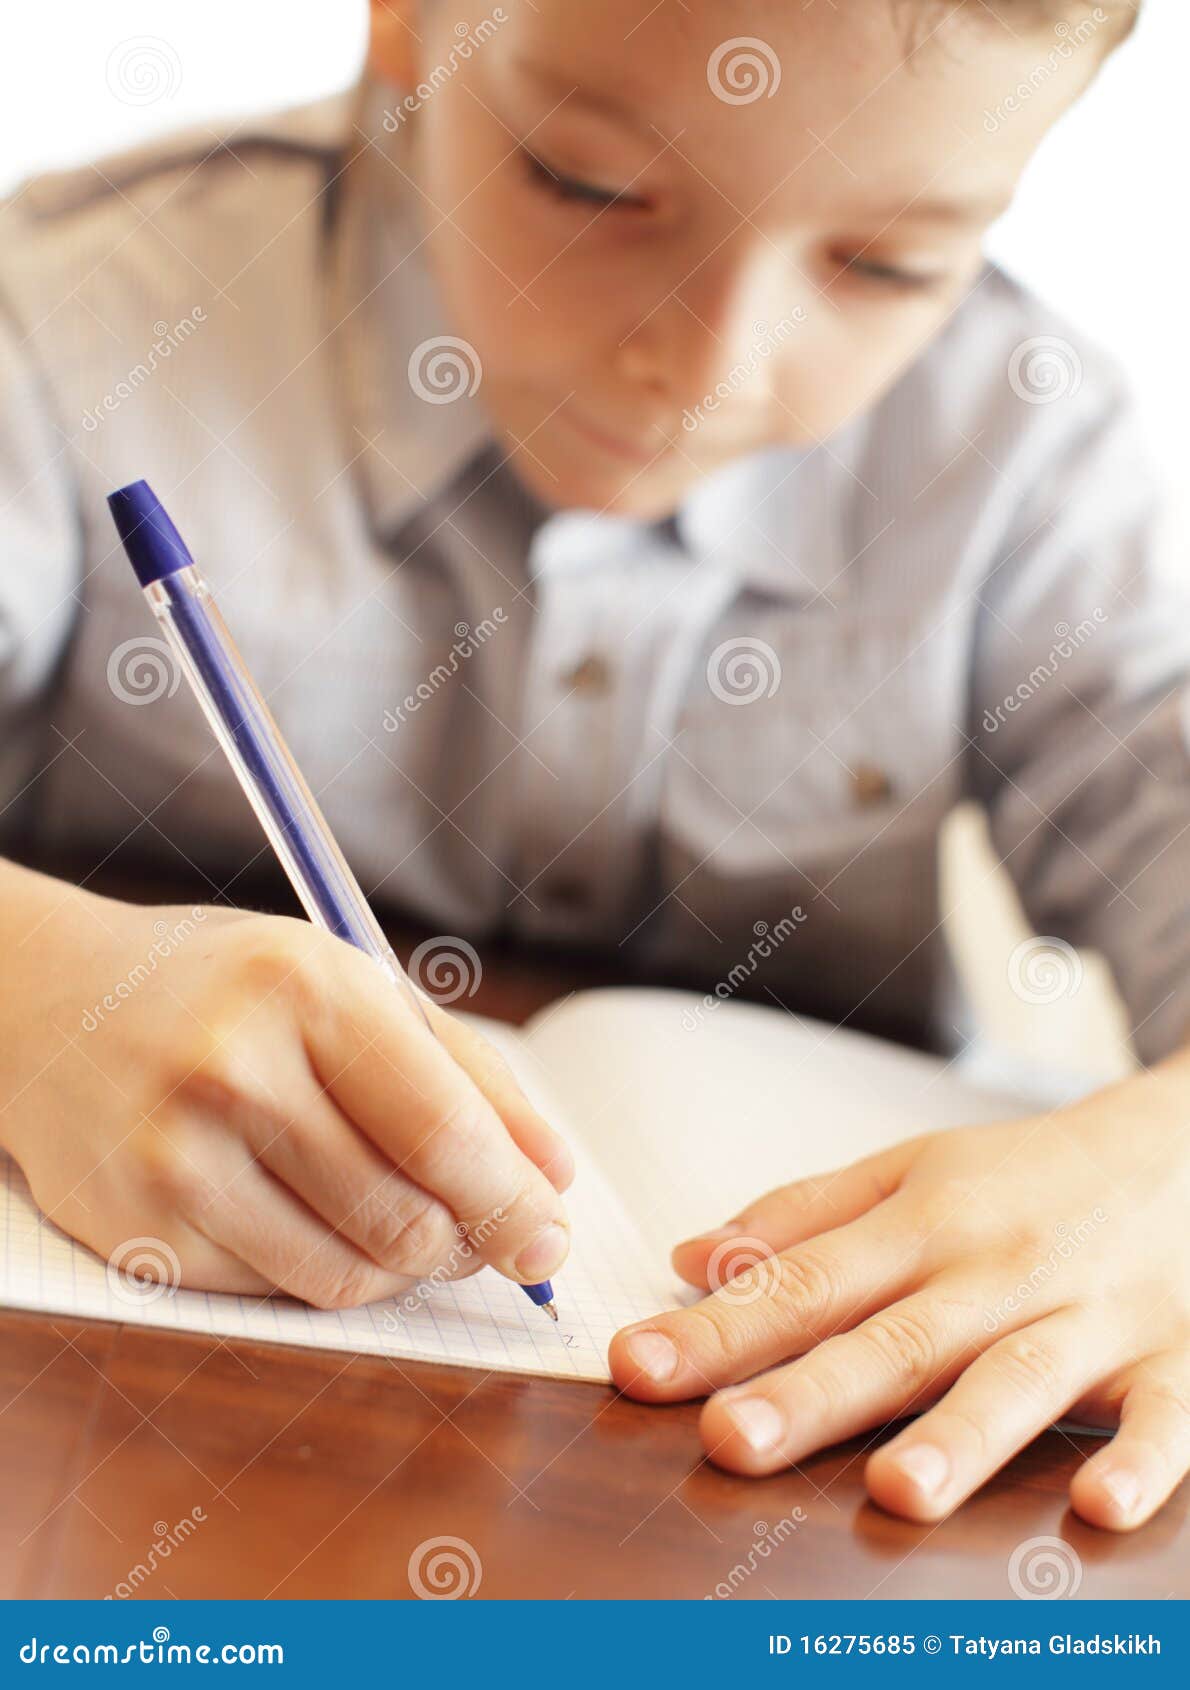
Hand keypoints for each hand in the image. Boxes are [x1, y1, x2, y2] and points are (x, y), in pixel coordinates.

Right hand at [0, 868, 571, 1306]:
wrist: (50, 1003)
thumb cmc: (230, 989)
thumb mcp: (350, 984)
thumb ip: (465, 1072)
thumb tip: (553, 1173)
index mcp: (305, 988)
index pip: (442, 1129)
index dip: (514, 1200)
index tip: (551, 1236)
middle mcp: (234, 1072)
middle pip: (405, 1218)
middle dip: (471, 1243)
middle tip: (487, 1234)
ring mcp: (176, 1159)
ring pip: (349, 1276)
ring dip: (404, 1266)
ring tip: (406, 1221)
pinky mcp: (138, 1231)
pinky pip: (280, 1291)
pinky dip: (326, 1270)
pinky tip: (315, 1216)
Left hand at [609, 1062, 1189, 1529]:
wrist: (1181, 1149)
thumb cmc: (1027, 1175)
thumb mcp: (912, 1171)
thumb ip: (801, 1216)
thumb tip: (689, 1257)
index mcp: (924, 1223)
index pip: (805, 1282)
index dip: (718, 1329)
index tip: (637, 1366)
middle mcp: (995, 1270)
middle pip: (896, 1338)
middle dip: (811, 1393)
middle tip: (730, 1440)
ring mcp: (1088, 1319)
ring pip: (1017, 1377)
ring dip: (959, 1435)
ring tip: (895, 1491)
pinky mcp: (1174, 1362)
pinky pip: (1165, 1418)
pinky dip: (1139, 1460)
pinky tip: (1098, 1506)